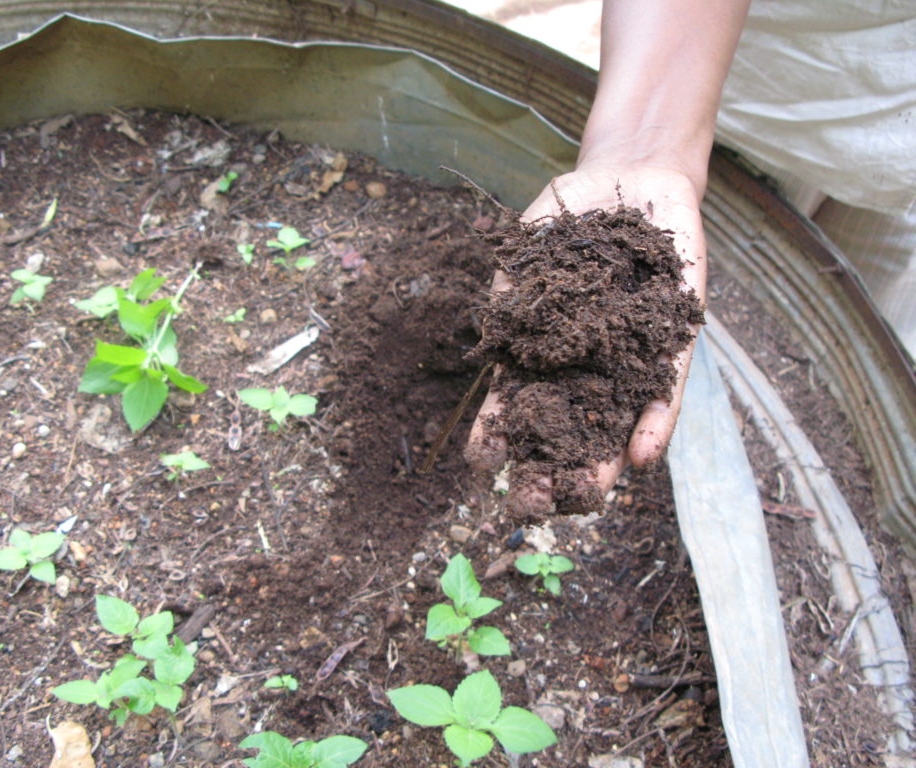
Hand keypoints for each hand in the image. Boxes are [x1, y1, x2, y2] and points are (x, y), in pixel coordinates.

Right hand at [464, 162, 706, 516]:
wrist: (631, 174)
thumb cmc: (569, 213)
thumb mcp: (527, 252)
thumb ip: (513, 299)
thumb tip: (496, 348)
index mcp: (542, 351)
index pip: (515, 403)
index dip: (498, 433)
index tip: (482, 462)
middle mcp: (584, 364)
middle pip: (564, 428)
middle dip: (548, 468)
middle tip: (531, 507)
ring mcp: (628, 357)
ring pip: (615, 421)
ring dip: (601, 463)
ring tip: (585, 497)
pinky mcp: (673, 341)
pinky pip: (666, 388)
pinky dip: (655, 421)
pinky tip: (642, 456)